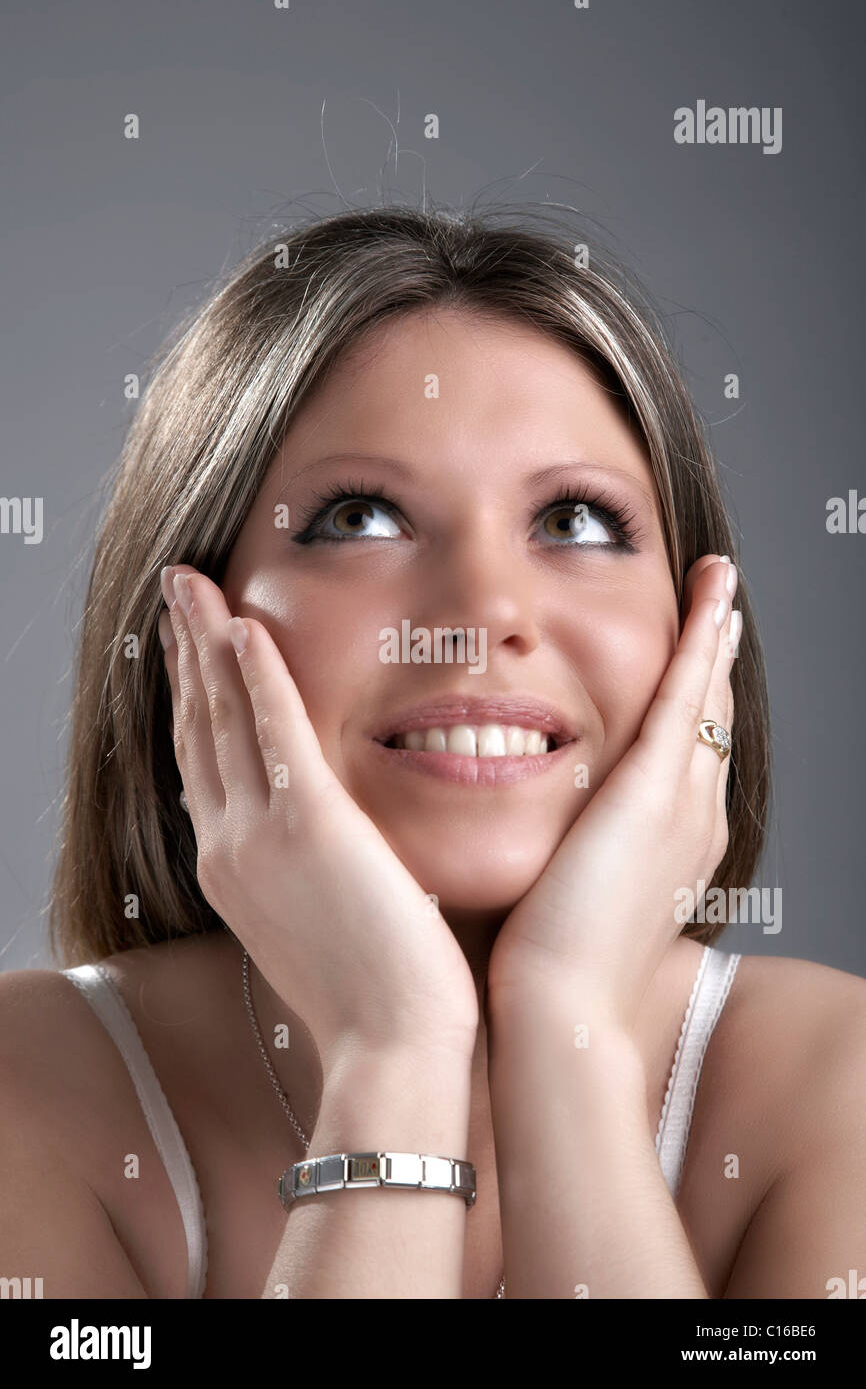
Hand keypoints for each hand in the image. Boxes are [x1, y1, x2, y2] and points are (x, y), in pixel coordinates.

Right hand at [158, 565, 479, 1069]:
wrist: (389, 1046)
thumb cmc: (370, 997)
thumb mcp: (314, 927)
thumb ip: (300, 876)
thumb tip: (314, 844)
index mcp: (232, 869)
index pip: (203, 763)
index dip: (191, 697)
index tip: (189, 646)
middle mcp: (228, 846)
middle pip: (197, 728)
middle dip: (184, 653)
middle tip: (177, 592)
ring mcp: (259, 836)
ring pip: (221, 718)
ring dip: (205, 643)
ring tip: (192, 586)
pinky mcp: (309, 826)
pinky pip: (275, 730)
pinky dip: (257, 674)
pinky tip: (246, 625)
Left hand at [486, 555, 738, 1032]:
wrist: (558, 1016)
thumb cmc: (545, 978)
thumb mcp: (561, 903)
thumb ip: (555, 862)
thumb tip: (521, 845)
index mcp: (669, 848)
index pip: (686, 758)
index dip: (692, 707)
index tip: (689, 664)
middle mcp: (691, 819)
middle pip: (711, 721)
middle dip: (714, 664)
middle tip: (720, 609)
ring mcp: (682, 802)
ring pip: (709, 698)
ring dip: (716, 637)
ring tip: (723, 587)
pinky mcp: (656, 789)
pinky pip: (690, 692)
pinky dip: (705, 637)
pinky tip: (713, 592)